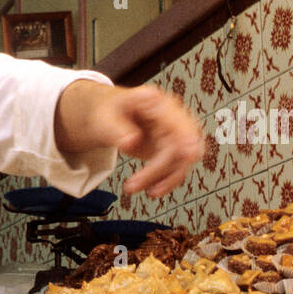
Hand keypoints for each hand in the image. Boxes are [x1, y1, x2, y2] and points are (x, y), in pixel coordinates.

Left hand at [55, 80, 203, 198]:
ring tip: (132, 188)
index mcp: (157, 103)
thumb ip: (116, 129)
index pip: (178, 122)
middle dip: (161, 169)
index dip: (187, 138)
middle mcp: (173, 116)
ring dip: (163, 180)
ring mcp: (175, 133)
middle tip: (132, 185)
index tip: (188, 155)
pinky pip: (177, 168)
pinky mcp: (172, 149)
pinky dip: (166, 181)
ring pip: (182, 161)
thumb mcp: (104, 118)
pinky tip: (151, 190)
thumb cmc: (107, 112)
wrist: (109, 116)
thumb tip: (132, 142)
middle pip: (183, 145)